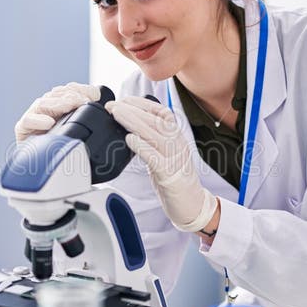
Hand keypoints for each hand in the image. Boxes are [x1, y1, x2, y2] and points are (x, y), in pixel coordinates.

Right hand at [14, 83, 99, 142]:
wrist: (44, 168)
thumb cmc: (63, 148)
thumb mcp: (81, 127)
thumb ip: (88, 110)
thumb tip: (96, 93)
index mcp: (60, 103)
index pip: (70, 89)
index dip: (81, 90)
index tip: (94, 96)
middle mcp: (46, 107)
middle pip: (57, 94)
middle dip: (72, 97)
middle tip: (84, 102)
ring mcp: (34, 115)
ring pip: (43, 103)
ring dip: (58, 104)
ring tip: (69, 107)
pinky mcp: (22, 128)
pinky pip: (28, 120)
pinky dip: (38, 120)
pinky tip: (49, 123)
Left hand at [106, 96, 217, 232]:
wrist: (192, 206)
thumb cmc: (174, 179)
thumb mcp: (164, 154)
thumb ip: (151, 140)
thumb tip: (130, 127)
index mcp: (176, 138)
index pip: (162, 113)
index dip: (142, 104)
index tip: (124, 100)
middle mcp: (178, 145)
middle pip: (156, 121)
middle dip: (133, 110)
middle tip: (113, 105)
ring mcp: (175, 160)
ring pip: (155, 135)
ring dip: (134, 123)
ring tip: (117, 115)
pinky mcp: (170, 176)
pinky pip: (156, 158)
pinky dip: (143, 147)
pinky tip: (130, 139)